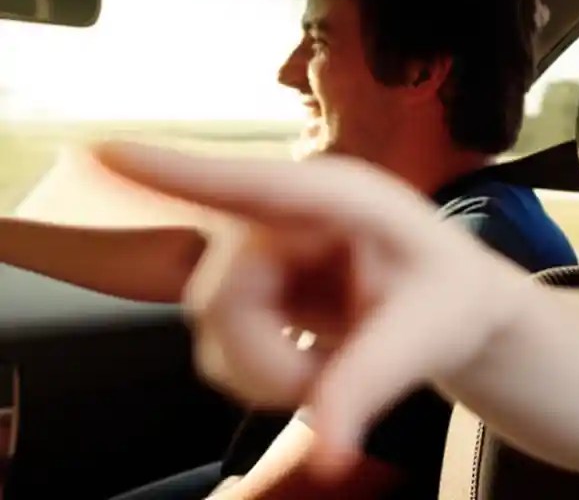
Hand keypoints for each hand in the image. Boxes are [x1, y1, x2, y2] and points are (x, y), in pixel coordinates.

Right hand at [90, 141, 528, 475]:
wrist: (451, 310)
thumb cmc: (450, 298)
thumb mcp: (427, 336)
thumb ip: (371, 382)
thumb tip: (327, 449)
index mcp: (340, 198)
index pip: (253, 185)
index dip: (178, 171)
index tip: (105, 151)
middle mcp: (286, 214)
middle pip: (223, 297)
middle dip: (270, 360)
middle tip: (335, 388)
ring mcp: (257, 250)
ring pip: (212, 327)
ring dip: (268, 371)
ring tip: (336, 367)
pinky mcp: (243, 287)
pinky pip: (217, 347)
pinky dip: (261, 376)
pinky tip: (310, 364)